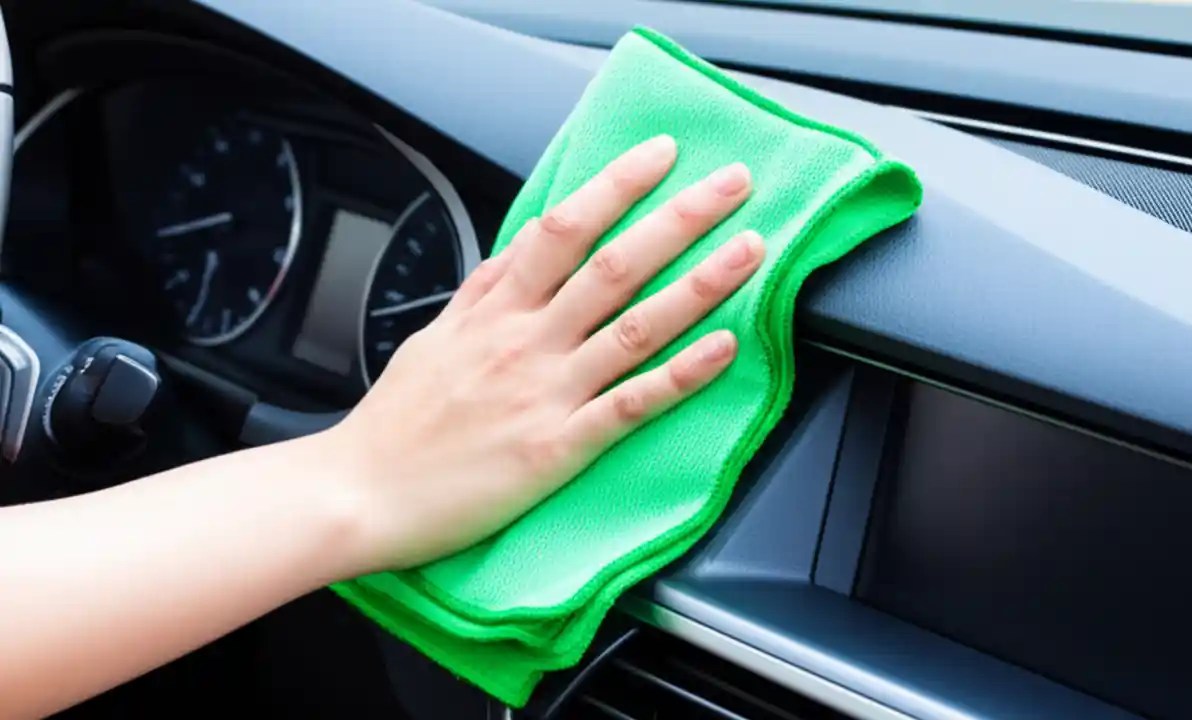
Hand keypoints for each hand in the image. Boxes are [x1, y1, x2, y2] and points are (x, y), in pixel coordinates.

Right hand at [323, 135, 762, 575]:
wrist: (360, 494)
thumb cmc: (397, 423)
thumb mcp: (435, 336)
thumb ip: (482, 291)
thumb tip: (519, 252)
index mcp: (495, 311)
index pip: (563, 228)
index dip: (616, 185)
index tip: (660, 155)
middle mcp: (525, 341)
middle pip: (614, 264)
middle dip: (679, 218)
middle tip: (732, 185)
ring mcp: (545, 392)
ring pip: (636, 325)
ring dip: (699, 284)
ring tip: (748, 250)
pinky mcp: (557, 448)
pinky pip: (631, 404)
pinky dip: (681, 375)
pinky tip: (723, 348)